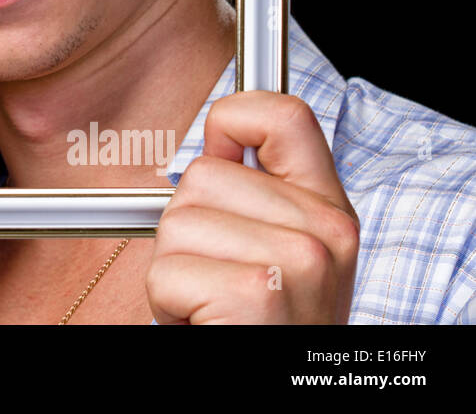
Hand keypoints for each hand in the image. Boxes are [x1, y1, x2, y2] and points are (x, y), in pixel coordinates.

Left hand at [147, 90, 359, 322]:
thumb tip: (212, 138)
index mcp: (330, 212)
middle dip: (186, 232)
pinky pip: (167, 271)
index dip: (231, 121)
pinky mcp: (258, 294)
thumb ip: (256, 193)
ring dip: (175, 271)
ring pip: (176, 221)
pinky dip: (169, 304)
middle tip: (217, 281)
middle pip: (201, 175)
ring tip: (213, 306)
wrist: (279, 382)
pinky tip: (205, 324)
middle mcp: (327, 232)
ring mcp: (298, 262)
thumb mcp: (276, 253)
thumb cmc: (258, 326)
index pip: (283, 114)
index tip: (218, 153)